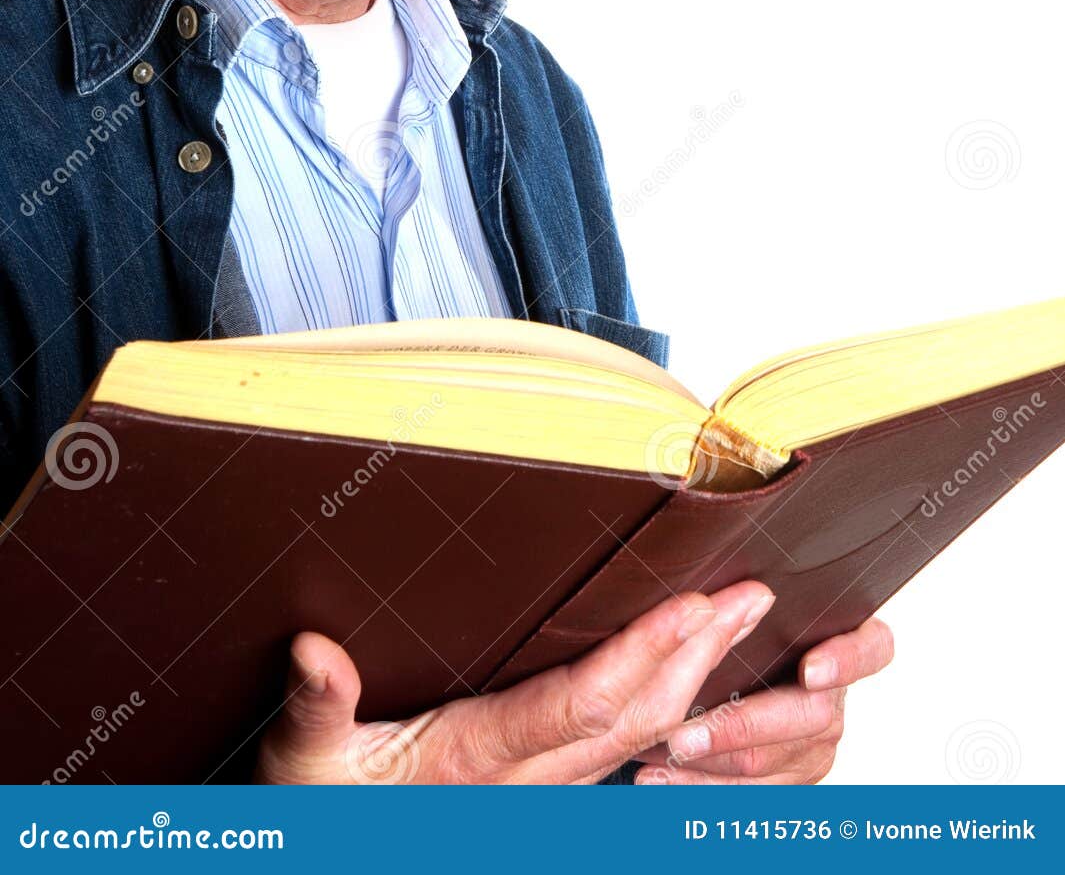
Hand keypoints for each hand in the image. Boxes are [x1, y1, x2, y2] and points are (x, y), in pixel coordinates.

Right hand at [255, 579, 776, 784]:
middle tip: (747, 595)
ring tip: (735, 620)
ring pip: (638, 738)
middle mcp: (522, 783)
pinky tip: (689, 675)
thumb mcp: (301, 765)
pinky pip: (620, 752)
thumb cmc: (317, 806)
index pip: (578, 708)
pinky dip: (665, 708)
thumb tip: (316, 655)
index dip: (637, 657)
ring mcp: (539, 792)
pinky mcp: (539, 791)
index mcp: (474, 762)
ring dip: (692, 677)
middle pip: (632, 720)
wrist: (329, 845)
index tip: (687, 608)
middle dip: (694, 657)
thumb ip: (314, 710)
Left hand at [630, 616, 894, 783]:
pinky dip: (698, 785)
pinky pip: (747, 791)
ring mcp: (816, 745)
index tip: (810, 670)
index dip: (846, 659)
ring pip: (769, 762)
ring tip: (660, 752)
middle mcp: (835, 699)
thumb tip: (716, 600)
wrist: (728, 678)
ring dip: (708, 759)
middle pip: (807, 717)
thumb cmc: (742, 630)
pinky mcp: (790, 779)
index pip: (872, 649)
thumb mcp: (752, 612)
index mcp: (843, 645)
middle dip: (739, 727)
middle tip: (683, 734)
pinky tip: (660, 778)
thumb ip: (747, 606)